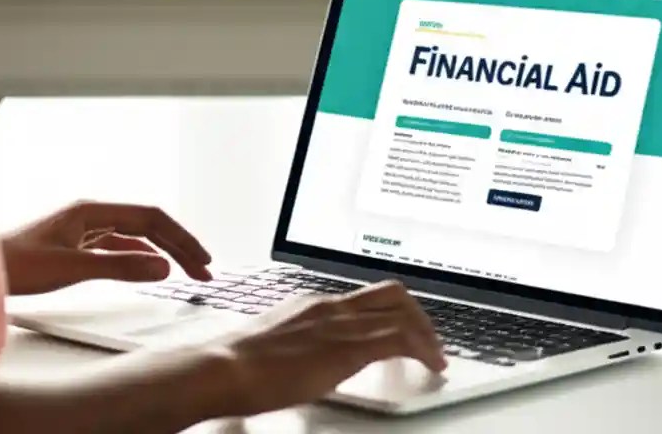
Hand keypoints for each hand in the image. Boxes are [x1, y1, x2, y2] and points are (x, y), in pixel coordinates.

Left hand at [0, 201, 212, 295]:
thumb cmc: (13, 265)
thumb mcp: (71, 268)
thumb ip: (119, 268)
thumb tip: (164, 267)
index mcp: (91, 210)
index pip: (151, 218)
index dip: (181, 238)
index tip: (202, 259)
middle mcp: (90, 215)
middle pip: (148, 225)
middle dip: (179, 246)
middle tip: (204, 270)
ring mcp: (82, 230)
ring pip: (135, 237)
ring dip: (163, 253)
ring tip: (187, 271)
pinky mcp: (75, 246)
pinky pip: (119, 248)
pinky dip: (141, 259)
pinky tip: (151, 270)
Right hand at [211, 280, 447, 416]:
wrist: (226, 368)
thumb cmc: (239, 365)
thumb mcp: (277, 346)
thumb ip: (301, 348)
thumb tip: (311, 363)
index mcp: (313, 305)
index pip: (364, 298)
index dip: (392, 312)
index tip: (403, 329)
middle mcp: (331, 306)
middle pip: (391, 294)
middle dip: (416, 315)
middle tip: (428, 340)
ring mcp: (341, 323)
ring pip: (402, 312)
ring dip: (426, 334)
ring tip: (435, 355)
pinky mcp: (349, 346)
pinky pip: (400, 338)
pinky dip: (423, 349)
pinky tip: (430, 364)